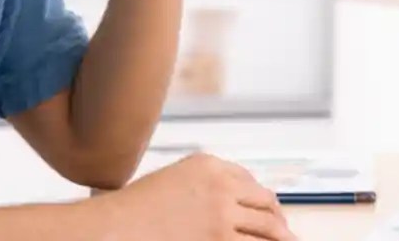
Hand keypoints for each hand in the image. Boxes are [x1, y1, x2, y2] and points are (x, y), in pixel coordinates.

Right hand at [92, 153, 294, 240]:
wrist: (112, 229)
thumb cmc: (133, 213)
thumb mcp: (172, 183)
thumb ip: (204, 187)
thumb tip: (235, 203)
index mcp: (209, 164)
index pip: (250, 182)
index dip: (264, 200)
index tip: (271, 212)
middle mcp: (221, 184)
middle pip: (266, 202)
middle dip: (278, 220)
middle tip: (286, 234)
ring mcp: (222, 212)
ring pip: (268, 227)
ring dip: (282, 238)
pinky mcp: (219, 238)